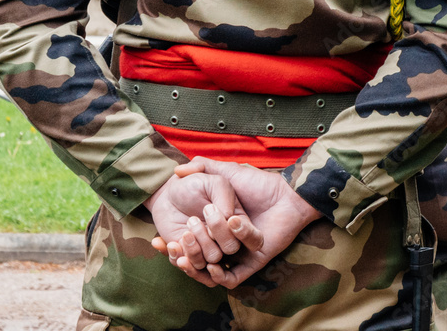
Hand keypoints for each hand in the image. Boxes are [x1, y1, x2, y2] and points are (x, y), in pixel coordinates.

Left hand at [145, 171, 245, 287]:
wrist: (169, 194)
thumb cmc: (195, 185)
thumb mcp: (215, 183)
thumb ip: (226, 197)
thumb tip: (229, 218)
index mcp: (238, 219)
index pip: (252, 237)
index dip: (243, 232)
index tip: (229, 219)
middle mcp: (226, 236)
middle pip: (230, 249)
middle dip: (215, 233)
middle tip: (196, 218)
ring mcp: (209, 247)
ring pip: (210, 259)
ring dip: (196, 245)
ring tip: (187, 227)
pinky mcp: (191, 255)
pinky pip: (190, 266)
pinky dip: (180, 256)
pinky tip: (172, 243)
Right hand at [159, 157, 321, 288]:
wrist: (288, 195)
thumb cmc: (260, 183)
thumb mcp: (227, 173)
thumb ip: (204, 167)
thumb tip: (177, 170)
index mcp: (219, 226)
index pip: (193, 240)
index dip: (174, 243)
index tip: (157, 239)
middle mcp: (227, 242)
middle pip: (199, 257)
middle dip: (183, 254)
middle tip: (170, 244)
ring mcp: (240, 254)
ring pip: (211, 270)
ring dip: (197, 265)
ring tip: (186, 252)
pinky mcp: (252, 263)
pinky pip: (232, 278)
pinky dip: (219, 275)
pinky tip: (211, 262)